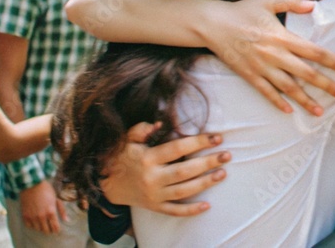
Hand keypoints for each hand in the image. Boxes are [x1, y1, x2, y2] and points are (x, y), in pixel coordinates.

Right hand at [19, 180, 66, 233]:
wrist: (31, 185)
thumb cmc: (46, 191)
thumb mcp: (56, 199)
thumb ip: (62, 210)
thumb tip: (66, 220)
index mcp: (51, 212)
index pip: (55, 228)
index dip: (57, 230)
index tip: (57, 229)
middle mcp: (41, 217)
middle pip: (46, 231)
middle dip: (50, 229)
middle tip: (50, 226)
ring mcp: (32, 217)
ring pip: (38, 229)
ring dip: (41, 227)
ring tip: (43, 222)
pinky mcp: (25, 216)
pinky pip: (29, 226)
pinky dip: (33, 225)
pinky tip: (35, 221)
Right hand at [101, 122, 229, 216]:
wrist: (107, 184)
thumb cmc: (122, 156)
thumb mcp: (127, 139)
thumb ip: (142, 129)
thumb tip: (158, 123)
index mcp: (147, 158)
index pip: (177, 148)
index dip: (198, 142)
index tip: (217, 137)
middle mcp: (151, 178)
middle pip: (185, 171)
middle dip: (208, 162)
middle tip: (227, 155)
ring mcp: (154, 195)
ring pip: (184, 191)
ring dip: (205, 183)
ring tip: (223, 174)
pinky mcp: (154, 207)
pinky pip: (175, 211)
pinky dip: (191, 210)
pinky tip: (207, 206)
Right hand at [210, 0, 334, 115]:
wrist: (213, 24)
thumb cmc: (242, 10)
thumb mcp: (268, 1)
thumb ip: (291, 2)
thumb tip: (313, 6)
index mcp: (282, 36)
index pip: (314, 51)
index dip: (333, 61)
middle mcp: (274, 54)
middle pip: (305, 73)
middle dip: (326, 85)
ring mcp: (261, 67)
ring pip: (288, 87)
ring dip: (305, 100)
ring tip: (319, 111)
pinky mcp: (249, 75)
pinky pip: (266, 92)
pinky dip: (277, 102)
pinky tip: (289, 111)